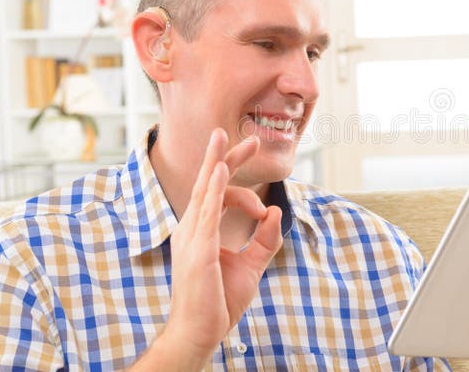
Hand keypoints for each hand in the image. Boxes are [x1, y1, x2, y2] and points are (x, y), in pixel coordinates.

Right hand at [162, 128, 282, 361]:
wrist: (200, 331)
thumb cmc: (219, 300)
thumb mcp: (252, 265)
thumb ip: (265, 239)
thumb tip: (276, 211)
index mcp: (202, 231)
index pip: (219, 194)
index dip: (240, 184)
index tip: (262, 199)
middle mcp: (193, 228)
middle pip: (210, 183)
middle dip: (226, 156)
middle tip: (248, 138)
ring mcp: (192, 236)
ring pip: (205, 190)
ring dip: (216, 162)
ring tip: (222, 138)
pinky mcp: (199, 248)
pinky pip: (207, 212)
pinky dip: (216, 189)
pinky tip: (223, 170)